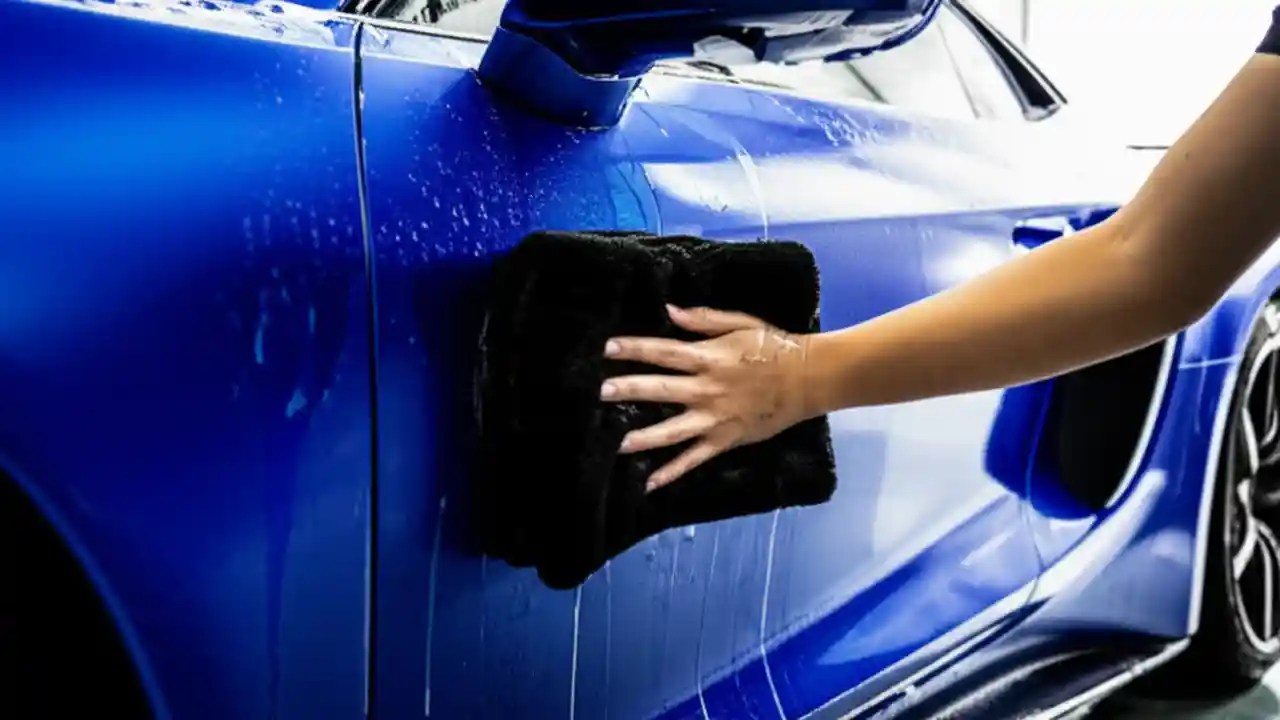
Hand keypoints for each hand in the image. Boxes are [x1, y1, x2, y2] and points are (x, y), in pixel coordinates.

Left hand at [601, 305, 812, 491]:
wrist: (809, 378)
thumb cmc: (774, 347)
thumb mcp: (740, 323)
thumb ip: (703, 319)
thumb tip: (669, 311)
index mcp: (709, 357)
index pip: (664, 352)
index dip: (635, 349)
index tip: (608, 348)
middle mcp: (707, 389)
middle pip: (662, 389)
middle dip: (630, 389)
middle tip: (603, 392)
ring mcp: (715, 418)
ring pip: (674, 430)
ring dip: (646, 437)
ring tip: (619, 444)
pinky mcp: (725, 439)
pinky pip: (695, 458)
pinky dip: (673, 472)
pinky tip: (650, 482)